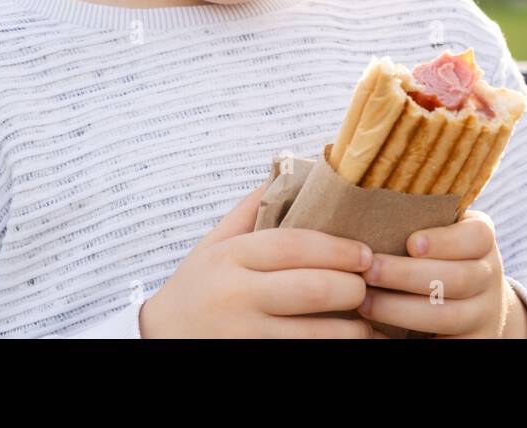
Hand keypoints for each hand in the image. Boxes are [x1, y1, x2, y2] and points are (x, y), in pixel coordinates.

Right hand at [139, 177, 377, 337]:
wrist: (157, 340)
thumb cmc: (194, 288)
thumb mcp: (213, 244)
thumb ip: (250, 210)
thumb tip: (290, 169)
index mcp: (231, 257)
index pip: (294, 245)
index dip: (337, 249)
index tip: (364, 253)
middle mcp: (236, 295)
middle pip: (311, 289)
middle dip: (352, 287)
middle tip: (369, 285)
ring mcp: (244, 334)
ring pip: (314, 333)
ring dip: (353, 329)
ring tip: (370, 322)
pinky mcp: (251, 357)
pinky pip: (303, 354)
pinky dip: (334, 349)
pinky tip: (351, 344)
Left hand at [358, 209, 518, 337]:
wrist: (473, 301)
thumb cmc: (437, 254)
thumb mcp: (438, 230)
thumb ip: (414, 217)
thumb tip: (356, 200)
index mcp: (482, 240)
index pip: (476, 237)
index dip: (444, 241)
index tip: (410, 243)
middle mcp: (489, 275)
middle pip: (457, 278)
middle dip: (407, 276)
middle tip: (368, 271)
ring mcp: (484, 312)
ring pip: (447, 316)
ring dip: (401, 311)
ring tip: (364, 303)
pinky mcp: (473, 341)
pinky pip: (444, 343)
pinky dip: (408, 339)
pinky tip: (377, 333)